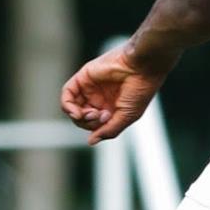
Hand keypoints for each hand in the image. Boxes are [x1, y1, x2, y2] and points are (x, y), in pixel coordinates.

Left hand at [60, 41, 175, 144]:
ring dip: (77, 116)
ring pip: (72, 107)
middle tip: (101, 115)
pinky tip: (75, 111)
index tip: (108, 118)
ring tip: (89, 114)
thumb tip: (91, 141)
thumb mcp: (127, 117)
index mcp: (110, 109)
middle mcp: (99, 99)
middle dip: (88, 122)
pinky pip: (67, 93)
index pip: (93, 125)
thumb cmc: (140, 90)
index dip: (96, 127)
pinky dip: (67, 105)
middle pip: (81, 118)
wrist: (141, 68)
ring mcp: (90, 88)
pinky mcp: (83, 77)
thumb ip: (109, 130)